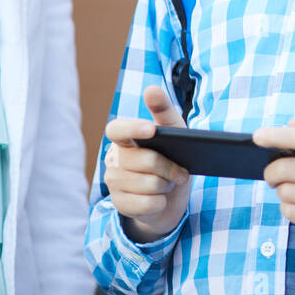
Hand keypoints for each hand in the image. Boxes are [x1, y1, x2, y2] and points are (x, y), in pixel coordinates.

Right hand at [104, 85, 192, 242]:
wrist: (172, 195)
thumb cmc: (172, 157)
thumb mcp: (175, 132)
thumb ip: (164, 111)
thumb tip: (151, 89)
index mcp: (126, 138)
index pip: (117, 129)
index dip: (132, 129)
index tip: (151, 129)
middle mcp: (115, 159)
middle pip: (145, 161)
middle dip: (169, 167)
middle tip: (179, 171)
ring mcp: (114, 183)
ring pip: (147, 185)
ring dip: (165, 186)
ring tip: (167, 183)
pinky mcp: (121, 204)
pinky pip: (146, 205)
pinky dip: (160, 203)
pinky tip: (160, 199)